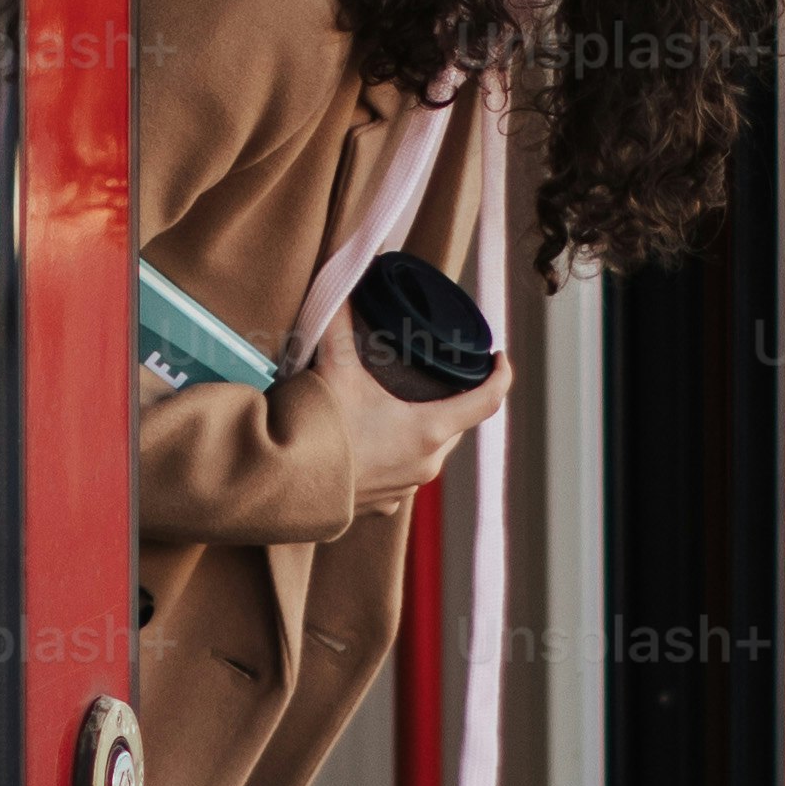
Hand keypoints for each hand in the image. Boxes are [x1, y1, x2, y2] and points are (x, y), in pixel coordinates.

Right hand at [296, 333, 504, 513]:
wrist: (284, 484)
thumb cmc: (318, 429)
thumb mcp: (334, 367)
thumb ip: (341, 321)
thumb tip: (341, 280)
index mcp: (429, 430)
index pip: (486, 402)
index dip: (500, 376)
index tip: (498, 358)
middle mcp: (426, 464)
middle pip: (455, 426)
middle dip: (451, 401)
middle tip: (436, 378)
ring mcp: (405, 490)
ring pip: (428, 453)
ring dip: (420, 431)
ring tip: (401, 408)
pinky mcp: (382, 506)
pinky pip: (401, 477)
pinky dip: (394, 457)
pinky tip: (373, 445)